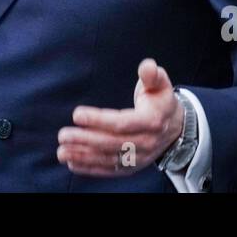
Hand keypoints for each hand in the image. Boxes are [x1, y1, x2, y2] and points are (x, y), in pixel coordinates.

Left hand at [57, 58, 183, 176]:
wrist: (175, 128)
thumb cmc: (160, 100)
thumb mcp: (160, 84)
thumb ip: (152, 74)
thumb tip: (147, 66)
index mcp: (152, 121)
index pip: (122, 123)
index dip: (98, 120)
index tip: (76, 114)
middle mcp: (146, 142)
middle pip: (112, 143)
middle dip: (85, 140)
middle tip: (63, 135)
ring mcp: (139, 157)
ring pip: (108, 159)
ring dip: (83, 156)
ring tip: (61, 151)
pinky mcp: (131, 167)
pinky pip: (109, 170)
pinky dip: (90, 168)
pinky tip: (72, 162)